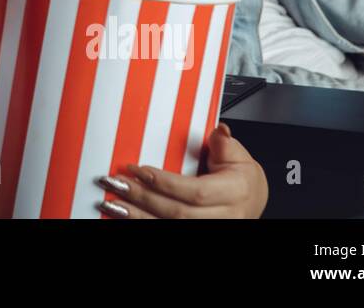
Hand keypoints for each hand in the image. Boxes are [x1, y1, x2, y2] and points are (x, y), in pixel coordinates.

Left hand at [98, 122, 267, 217]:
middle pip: (176, 212)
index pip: (194, 192)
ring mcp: (209, 229)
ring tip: (111, 202)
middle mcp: (223, 217)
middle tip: (115, 182)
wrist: (253, 203)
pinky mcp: (196, 233)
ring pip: (168, 227)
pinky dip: (142, 224)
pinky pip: (167, 231)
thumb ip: (224, 143)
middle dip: (141, 198)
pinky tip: (124, 216)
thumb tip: (218, 130)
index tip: (136, 169)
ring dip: (136, 216)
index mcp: (233, 193)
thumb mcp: (239, 157)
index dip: (163, 182)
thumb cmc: (243, 181)